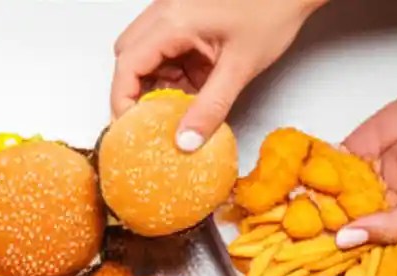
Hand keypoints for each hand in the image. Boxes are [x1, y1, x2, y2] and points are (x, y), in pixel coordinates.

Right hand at [111, 0, 323, 149]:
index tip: (133, 128)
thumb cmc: (272, 12)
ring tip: (185, 96)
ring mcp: (172, 10)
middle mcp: (164, 11)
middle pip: (127, 57)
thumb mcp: (239, 68)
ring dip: (157, 79)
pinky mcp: (183, 14)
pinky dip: (171, 68)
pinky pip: (162, 46)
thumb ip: (210, 108)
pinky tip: (194, 79)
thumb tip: (185, 141)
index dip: (123, 100)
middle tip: (157, 115)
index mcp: (172, 22)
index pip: (126, 66)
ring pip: (143, 52)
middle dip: (137, 89)